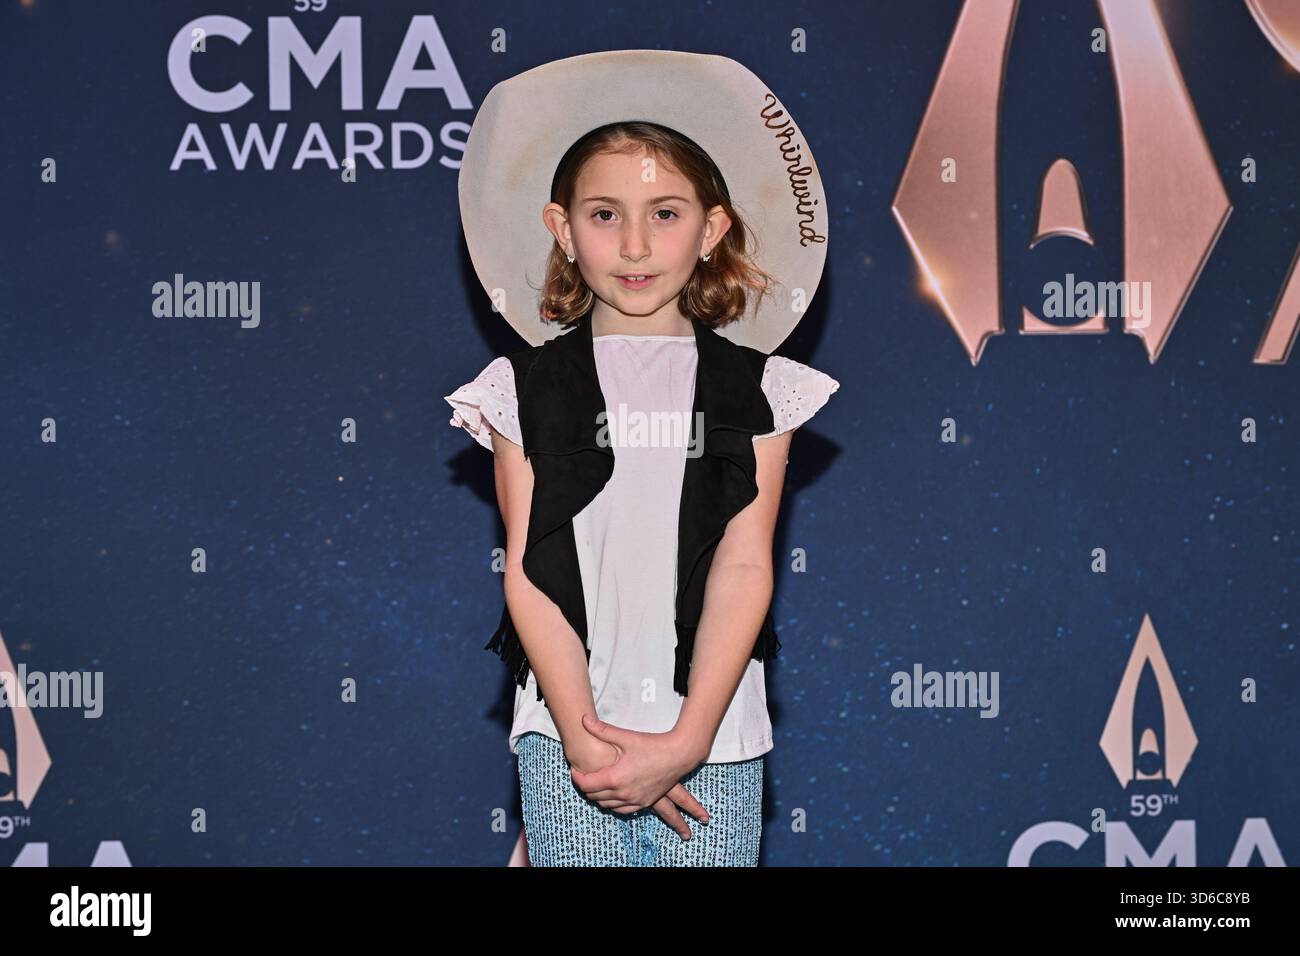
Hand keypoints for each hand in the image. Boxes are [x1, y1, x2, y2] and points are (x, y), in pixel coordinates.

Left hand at [569, 713, 709, 840]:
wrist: (679, 756)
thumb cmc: (652, 745)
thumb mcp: (626, 736)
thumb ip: (602, 730)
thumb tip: (583, 719)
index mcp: (615, 778)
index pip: (586, 784)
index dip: (577, 776)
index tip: (575, 768)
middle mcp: (623, 793)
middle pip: (593, 795)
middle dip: (586, 786)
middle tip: (584, 774)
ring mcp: (634, 800)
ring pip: (606, 804)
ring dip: (598, 795)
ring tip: (597, 782)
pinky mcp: (644, 803)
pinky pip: (621, 810)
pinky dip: (613, 803)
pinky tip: (613, 793)